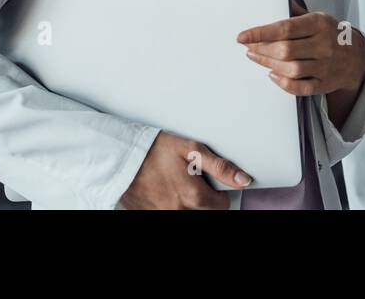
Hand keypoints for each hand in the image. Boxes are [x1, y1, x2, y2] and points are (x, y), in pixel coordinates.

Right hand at [118, 131, 250, 209]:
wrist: (121, 157)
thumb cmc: (155, 150)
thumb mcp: (192, 150)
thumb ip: (220, 167)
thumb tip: (243, 180)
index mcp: (193, 196)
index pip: (222, 206)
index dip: (219, 191)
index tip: (209, 180)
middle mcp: (179, 211)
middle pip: (205, 211)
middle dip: (202, 197)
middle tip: (191, 178)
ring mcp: (164, 215)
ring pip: (187, 213)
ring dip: (187, 201)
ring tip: (176, 182)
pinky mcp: (150, 215)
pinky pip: (169, 211)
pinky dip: (170, 203)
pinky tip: (164, 189)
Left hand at [237, 1, 364, 97]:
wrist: (357, 57)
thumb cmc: (331, 34)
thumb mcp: (318, 17)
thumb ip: (295, 12)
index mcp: (319, 24)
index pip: (285, 28)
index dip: (261, 33)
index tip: (243, 36)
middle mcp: (323, 45)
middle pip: (285, 50)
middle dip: (261, 49)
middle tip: (248, 47)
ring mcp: (325, 66)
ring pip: (291, 69)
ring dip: (268, 64)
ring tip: (256, 57)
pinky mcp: (324, 83)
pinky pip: (300, 88)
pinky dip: (283, 83)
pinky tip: (273, 74)